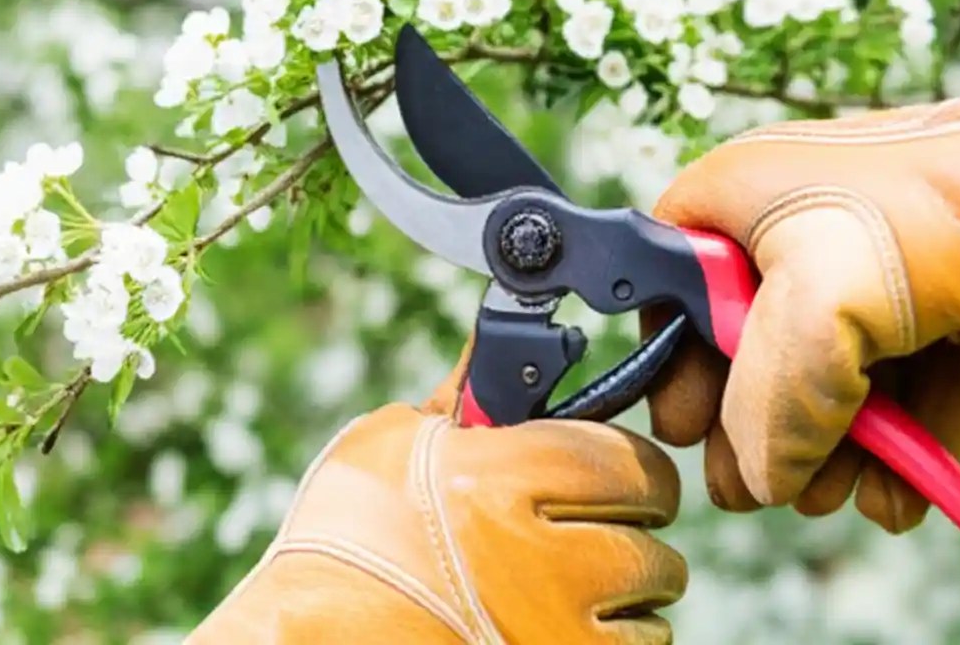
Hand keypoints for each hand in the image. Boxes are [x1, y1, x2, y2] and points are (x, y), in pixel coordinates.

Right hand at [188, 364, 687, 643]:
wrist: (305, 638)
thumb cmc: (340, 541)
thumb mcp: (389, 446)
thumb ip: (462, 399)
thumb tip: (498, 345)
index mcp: (503, 477)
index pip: (629, 458)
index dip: (631, 466)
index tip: (619, 475)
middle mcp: (542, 553)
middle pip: (655, 531)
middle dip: (635, 524)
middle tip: (601, 526)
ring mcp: (555, 626)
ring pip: (654, 598)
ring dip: (629, 588)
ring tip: (579, 583)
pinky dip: (617, 638)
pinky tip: (569, 625)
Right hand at [642, 70, 959, 533]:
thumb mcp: (825, 300)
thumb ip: (764, 399)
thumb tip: (763, 476)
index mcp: (753, 190)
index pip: (671, 274)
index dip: (672, 353)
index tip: (688, 423)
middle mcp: (813, 224)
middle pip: (749, 341)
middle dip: (759, 425)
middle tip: (761, 487)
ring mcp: (890, 268)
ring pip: (835, 377)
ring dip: (831, 453)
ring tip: (839, 495)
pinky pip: (911, 389)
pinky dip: (901, 451)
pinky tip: (899, 497)